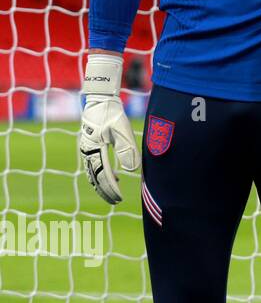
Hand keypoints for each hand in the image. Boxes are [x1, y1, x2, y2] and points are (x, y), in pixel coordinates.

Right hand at [78, 52, 138, 204]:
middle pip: (95, 177)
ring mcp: (87, 149)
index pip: (103, 174)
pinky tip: (115, 176)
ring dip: (102, 184)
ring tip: (113, 194)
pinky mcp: (91, 146)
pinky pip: (94, 165)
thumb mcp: (122, 130)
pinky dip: (102, 174)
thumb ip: (127, 148)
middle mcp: (88, 151)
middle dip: (106, 190)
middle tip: (116, 202)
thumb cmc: (112, 114)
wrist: (101, 101)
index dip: (111, 188)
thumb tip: (132, 169)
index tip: (119, 197)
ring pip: (93, 172)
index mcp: (94, 148)